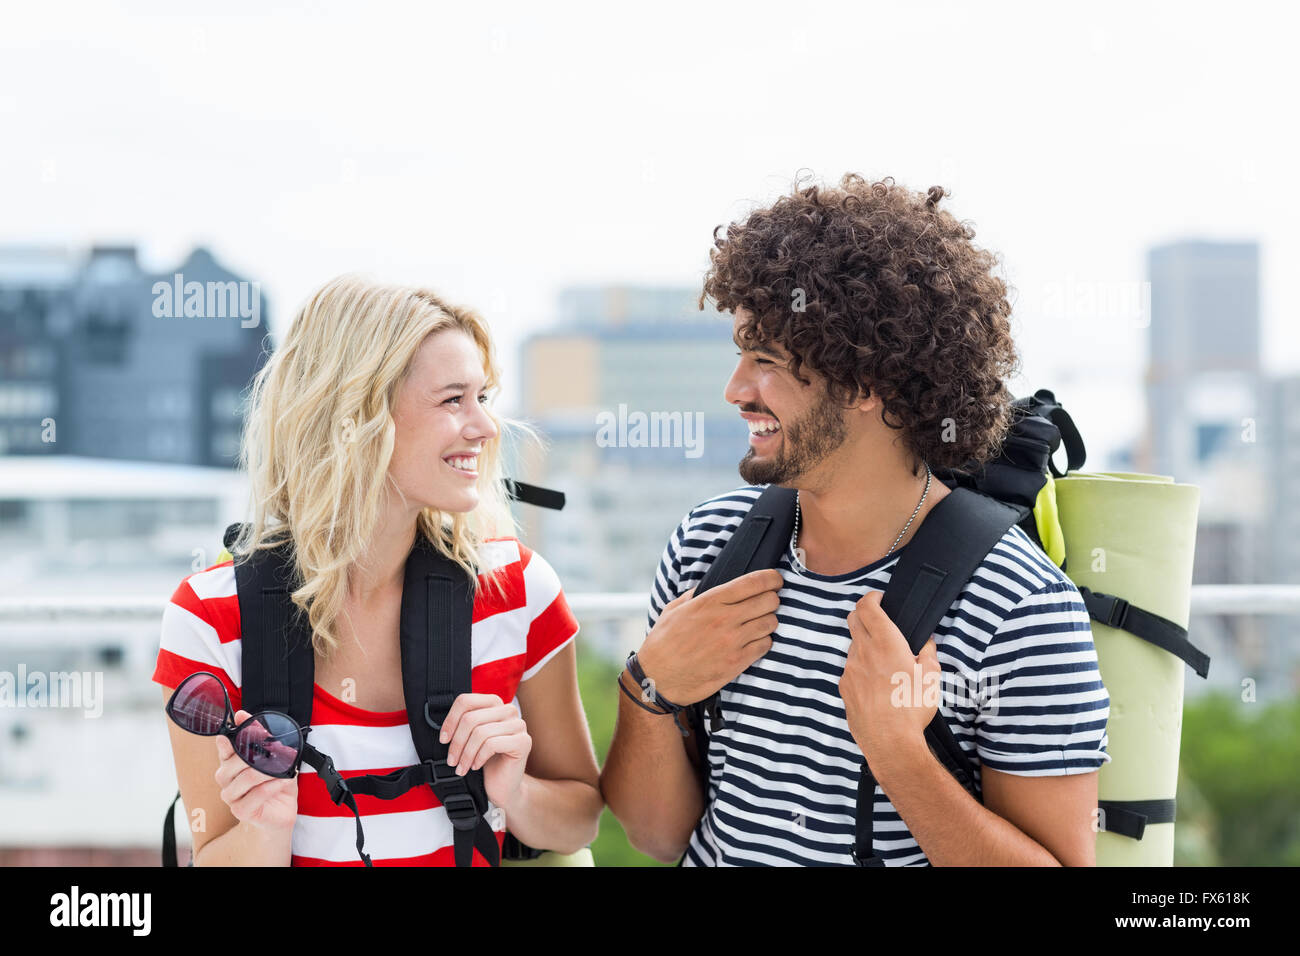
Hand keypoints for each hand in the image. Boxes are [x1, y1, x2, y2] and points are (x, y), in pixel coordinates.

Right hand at [214, 709, 298, 832]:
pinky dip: (272, 786)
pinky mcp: (240, 811)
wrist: (281, 812)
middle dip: (257, 754)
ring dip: (268, 771)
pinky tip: (282, 781)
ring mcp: (231, 796)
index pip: (224, 746)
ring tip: (282, 768)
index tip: (242, 721)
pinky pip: (256, 795)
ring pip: (246, 778)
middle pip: (233, 762)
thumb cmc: (275, 784)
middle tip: (277, 750)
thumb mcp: (274, 757)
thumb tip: (245, 715)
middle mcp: (226, 779)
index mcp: (230, 763)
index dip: (232, 734)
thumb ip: (262, 737)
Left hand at [439, 693, 531, 808]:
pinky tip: (476, 766)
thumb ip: (463, 725)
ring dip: (466, 754)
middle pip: (471, 718)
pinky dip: (479, 757)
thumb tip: (444, 727)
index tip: (444, 739)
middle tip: (451, 759)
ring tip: (461, 767)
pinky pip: (492, 744)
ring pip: (480, 732)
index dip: (450, 720)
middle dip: (457, 742)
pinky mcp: (523, 742)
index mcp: (494, 704)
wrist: (503, 786)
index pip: (466, 701)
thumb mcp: (471, 739)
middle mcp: (508, 710)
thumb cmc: (486, 761)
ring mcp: (518, 725)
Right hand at [636, 568, 782, 705]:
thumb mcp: (673, 609)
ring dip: (768, 621)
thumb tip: (710, 585)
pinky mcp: (737, 663)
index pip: (753, 582)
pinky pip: (765, 645)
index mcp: (710, 601)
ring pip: (771, 623)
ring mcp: (733, 642)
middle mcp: (725, 619)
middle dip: (771, 599)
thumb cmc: (663, 642)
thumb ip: (695, 594)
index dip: (771, 578)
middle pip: (769, 601)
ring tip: (757, 623)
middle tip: (766, 603)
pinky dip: (763, 641)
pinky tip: (752, 641)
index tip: (775, 580)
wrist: (657, 679)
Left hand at [839, 591, 938, 770]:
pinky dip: (861, 668)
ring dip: (865, 646)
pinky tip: (877, 684)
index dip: (872, 597)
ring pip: (853, 646)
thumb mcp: (931, 677)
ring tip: (886, 663)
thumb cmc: (912, 708)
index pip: (867, 605)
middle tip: (881, 623)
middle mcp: (862, 651)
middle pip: (854, 619)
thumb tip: (926, 643)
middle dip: (865, 615)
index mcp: (885, 642)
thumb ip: (927, 654)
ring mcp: (850, 669)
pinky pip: (851, 669)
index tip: (880, 599)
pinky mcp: (844, 687)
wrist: (890, 742)